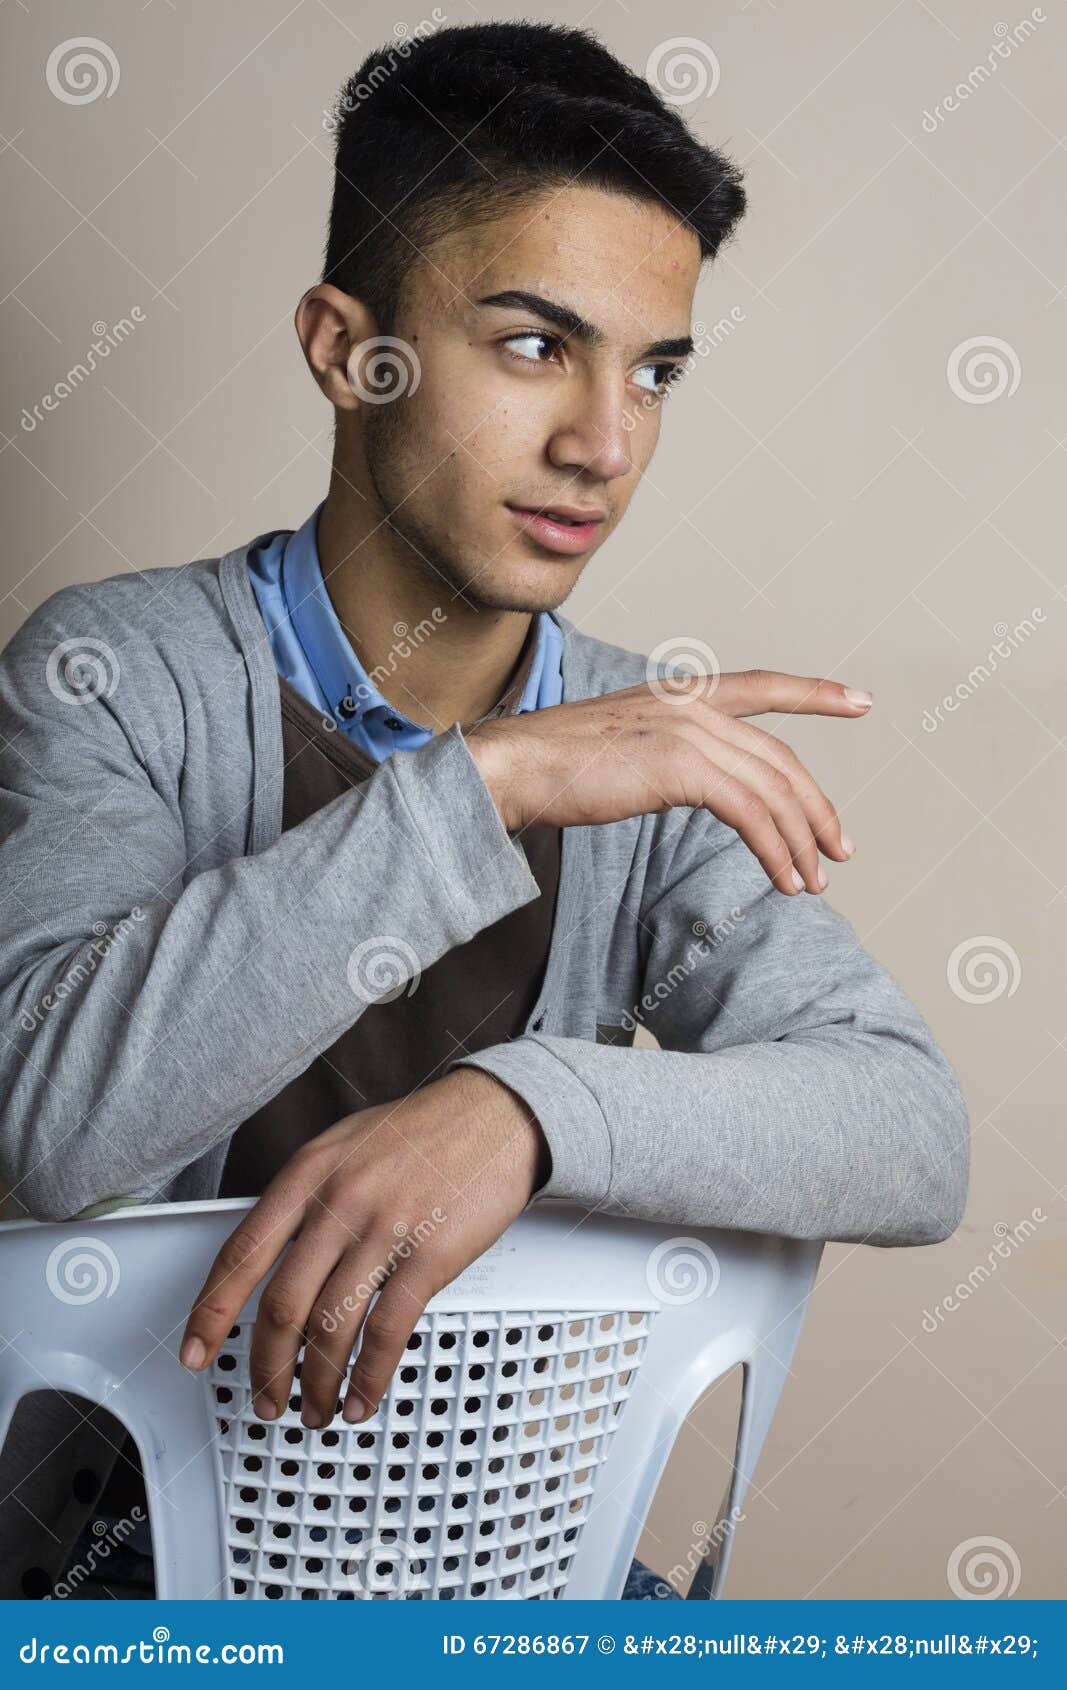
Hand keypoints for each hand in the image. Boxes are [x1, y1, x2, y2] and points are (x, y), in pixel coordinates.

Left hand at [178, 1067, 547, 1426]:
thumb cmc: (424, 1131)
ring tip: (315, 1410)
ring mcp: (384, 1230)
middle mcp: (338, 1202)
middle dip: (266, 1367)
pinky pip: (387, 1332)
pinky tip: (362, 1400)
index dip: (210, 1312)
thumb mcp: (346, 1145)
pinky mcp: (429, 1256)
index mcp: (308, 1173)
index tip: (195, 1352)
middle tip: (266, 1399)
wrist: (496, 1116)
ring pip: (330, 1328)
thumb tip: (276, 1258)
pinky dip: (369, 1378)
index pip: (241, 1253)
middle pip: (281, 1304)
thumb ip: (308, 1195)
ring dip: (317, 1383)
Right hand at [466, 668, 871, 896]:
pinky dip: (774, 848)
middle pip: (779, 758)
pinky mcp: (681, 766)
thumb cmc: (553, 769)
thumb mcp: (621, 748)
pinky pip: (750, 812)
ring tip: (813, 881)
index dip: (815, 694)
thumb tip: (691, 787)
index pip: (762, 687)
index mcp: (678, 694)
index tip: (859, 700)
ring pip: (772, 789)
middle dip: (816, 808)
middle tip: (840, 849)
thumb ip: (663, 756)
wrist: (514, 767)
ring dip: (799, 840)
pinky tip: (783, 878)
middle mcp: (690, 705)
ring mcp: (687, 731)